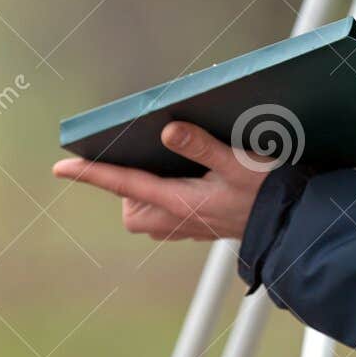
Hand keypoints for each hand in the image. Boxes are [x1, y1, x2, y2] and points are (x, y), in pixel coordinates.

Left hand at [51, 121, 268, 241]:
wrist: (294, 225)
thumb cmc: (269, 192)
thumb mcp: (239, 161)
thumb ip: (202, 145)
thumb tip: (168, 128)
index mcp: (180, 201)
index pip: (124, 184)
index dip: (91, 174)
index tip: (61, 167)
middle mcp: (177, 220)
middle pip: (130, 205)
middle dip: (129, 184)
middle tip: (149, 158)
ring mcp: (188, 228)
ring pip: (146, 214)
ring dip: (148, 194)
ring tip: (173, 168)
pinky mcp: (199, 228)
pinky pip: (165, 217)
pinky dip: (166, 199)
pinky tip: (193, 181)